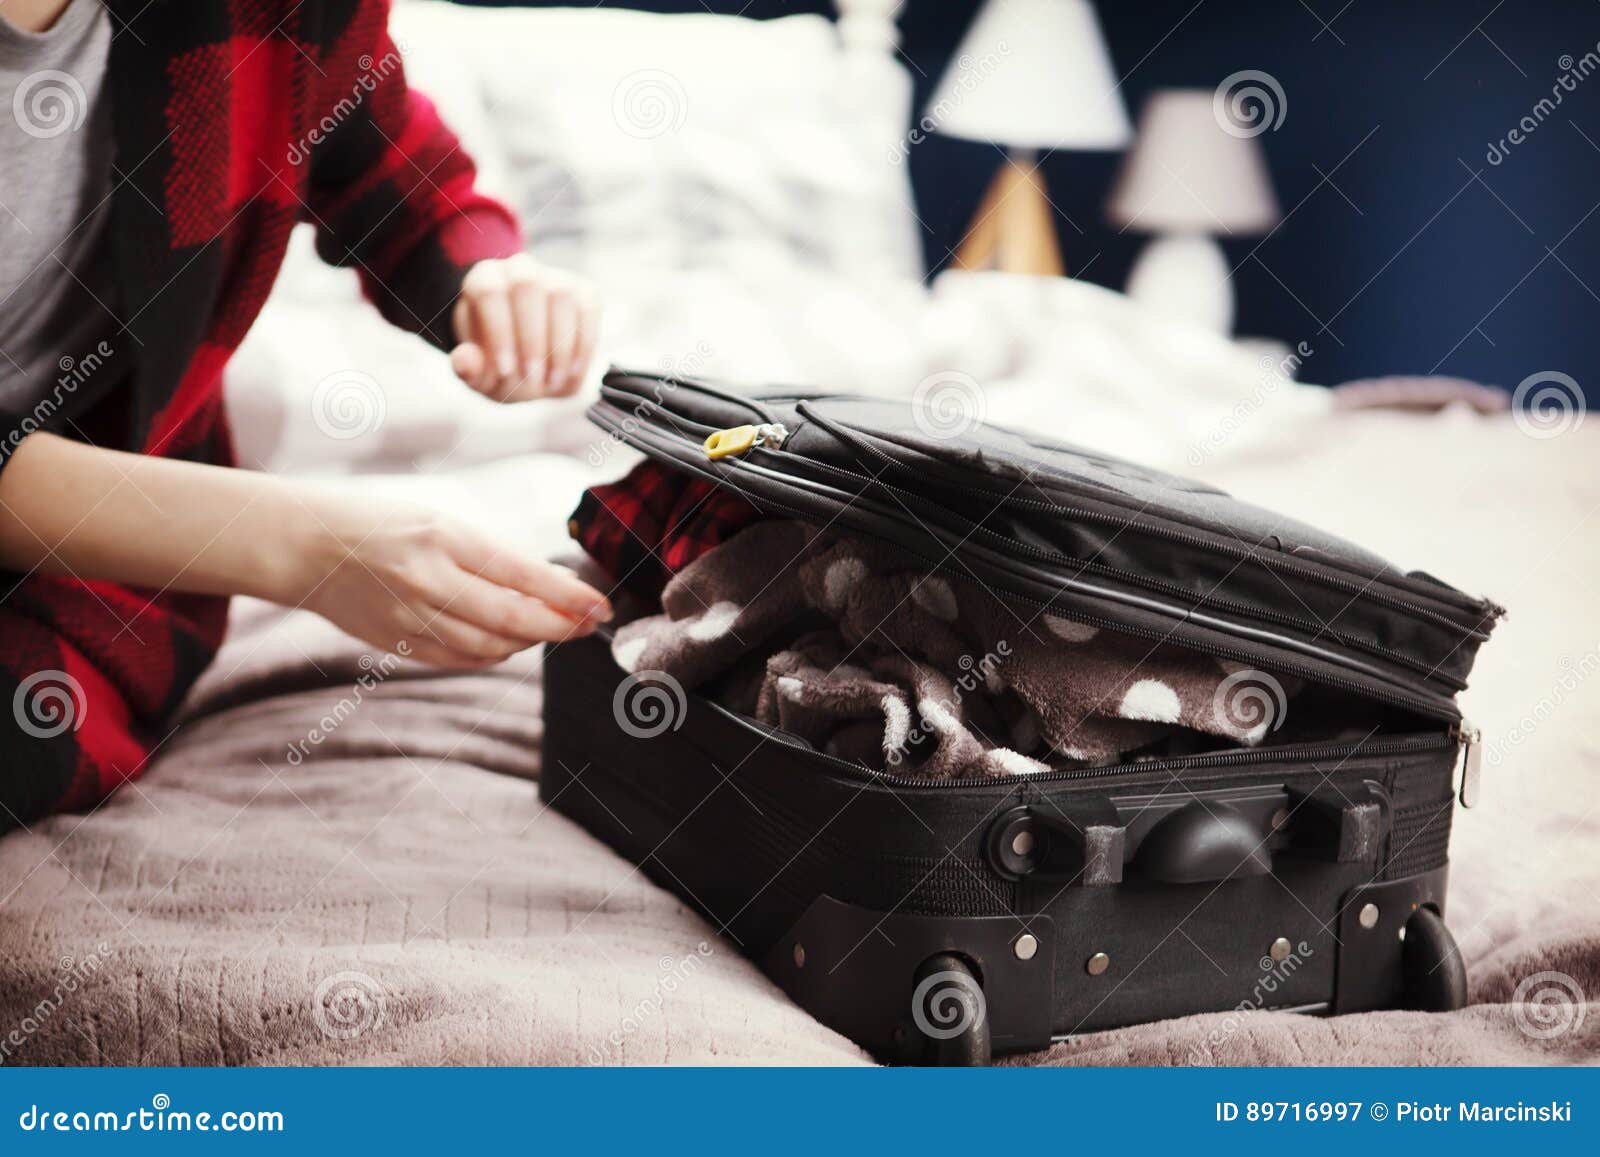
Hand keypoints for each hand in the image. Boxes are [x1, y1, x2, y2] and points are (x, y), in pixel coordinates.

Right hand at [294, 494, 612, 667]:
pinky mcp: (396, 642)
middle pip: (511, 618)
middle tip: (590, 625)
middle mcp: (428, 579)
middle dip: (561, 626)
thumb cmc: (381, 523)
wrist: (306, 545)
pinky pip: (458, 659)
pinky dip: (492, 655)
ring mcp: (410, 616)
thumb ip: (491, 555)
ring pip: (488, 645)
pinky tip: (512, 645)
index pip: (520, 574)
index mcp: (443, 537)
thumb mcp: (440, 521)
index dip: (567, 595)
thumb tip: (550, 586)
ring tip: (556, 631)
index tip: (600, 604)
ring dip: (530, 642)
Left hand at [449, 254, 601, 401]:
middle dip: (531, 338)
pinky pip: (589, 308)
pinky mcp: (584, 292)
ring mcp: (555, 277)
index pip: (489, 291)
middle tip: (532, 379)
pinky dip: (583, 343)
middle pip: (526, 286)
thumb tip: (464, 362)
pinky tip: (573, 370)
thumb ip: (468, 369)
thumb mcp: (478, 373)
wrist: (529, 361)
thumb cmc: (499, 363)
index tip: (505, 371)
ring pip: (561, 294)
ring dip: (559, 344)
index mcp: (484, 280)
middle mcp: (519, 270)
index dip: (498, 332)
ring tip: (552, 381)